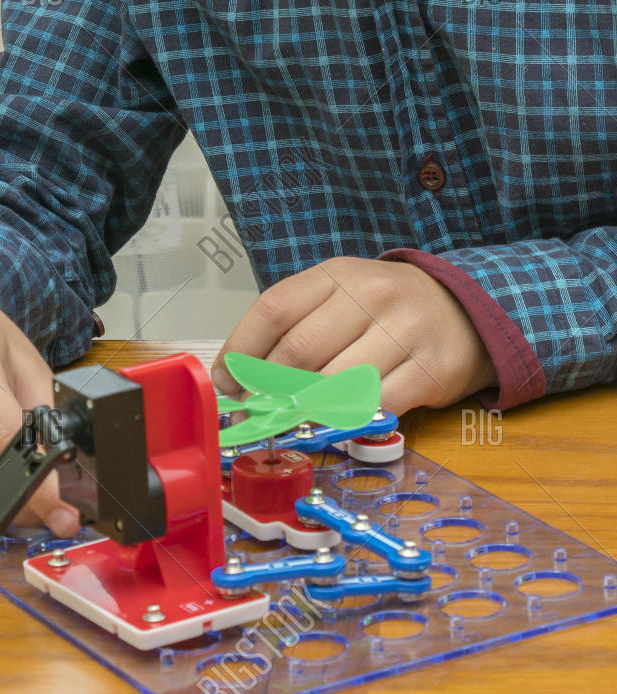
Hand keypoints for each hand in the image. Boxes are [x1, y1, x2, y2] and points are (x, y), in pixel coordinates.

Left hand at [210, 256, 496, 416]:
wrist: (465, 311)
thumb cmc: (385, 309)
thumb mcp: (339, 297)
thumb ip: (294, 326)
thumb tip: (240, 378)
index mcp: (337, 274)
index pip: (274, 309)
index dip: (241, 350)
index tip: (227, 380)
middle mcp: (371, 295)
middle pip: (299, 350)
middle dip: (269, 388)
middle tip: (258, 409)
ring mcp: (404, 331)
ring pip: (334, 383)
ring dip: (306, 409)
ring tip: (294, 416)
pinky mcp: (431, 369)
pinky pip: (375, 405)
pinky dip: (349, 419)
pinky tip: (339, 418)